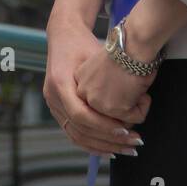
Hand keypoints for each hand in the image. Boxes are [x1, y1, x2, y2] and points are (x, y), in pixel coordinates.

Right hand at [44, 10, 148, 158]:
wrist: (63, 35)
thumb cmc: (82, 43)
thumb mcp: (95, 56)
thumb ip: (109, 79)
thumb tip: (135, 104)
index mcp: (59, 82)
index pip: (80, 114)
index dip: (103, 125)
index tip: (124, 129)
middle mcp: (52, 97)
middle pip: (80, 130)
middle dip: (108, 140)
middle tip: (132, 144)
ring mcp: (52, 105)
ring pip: (77, 136)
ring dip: (103, 147)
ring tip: (126, 150)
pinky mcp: (57, 110)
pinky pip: (74, 134)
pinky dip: (92, 144)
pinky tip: (110, 149)